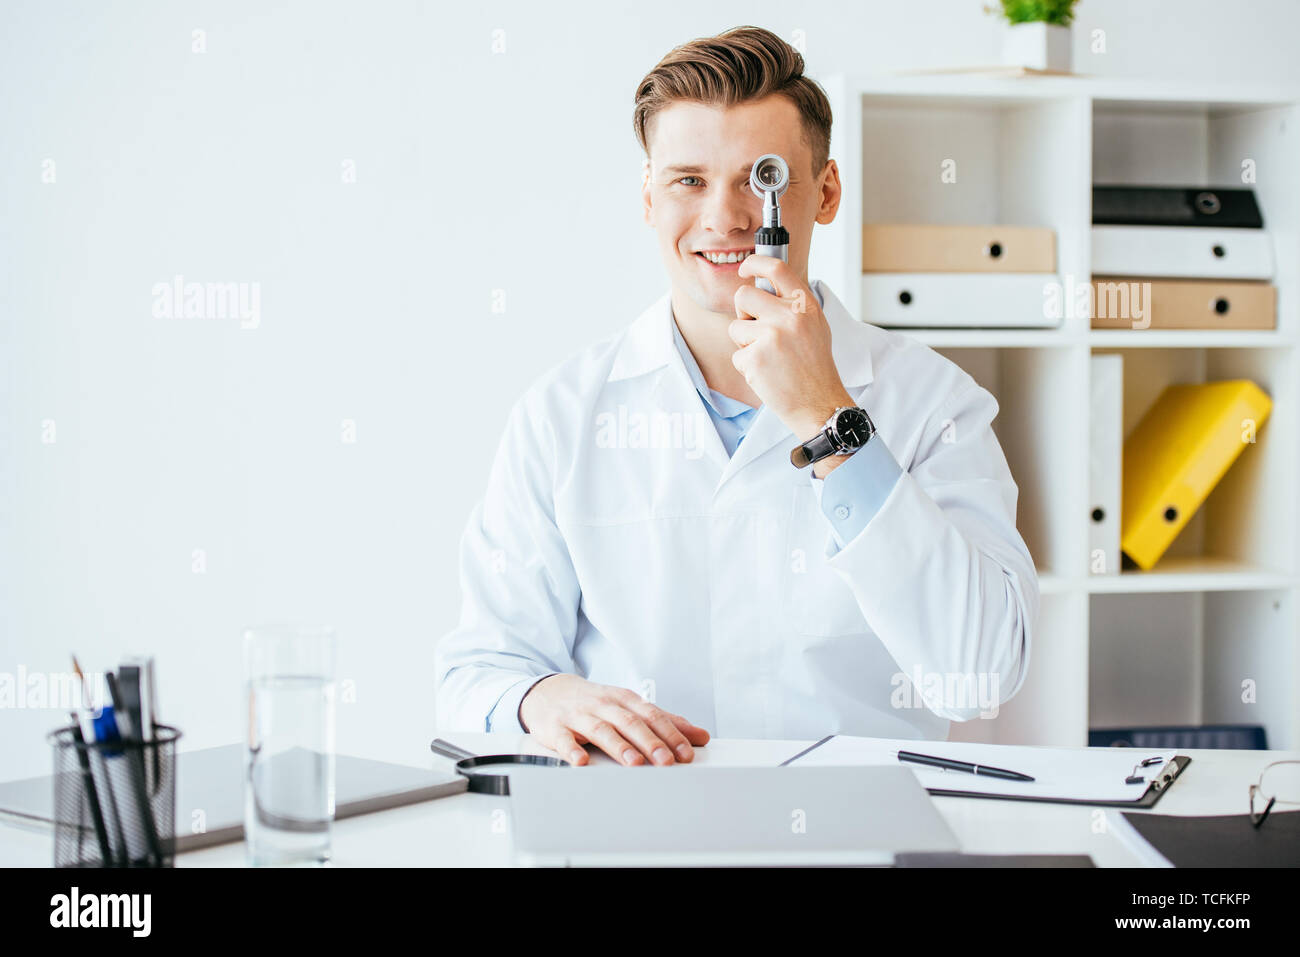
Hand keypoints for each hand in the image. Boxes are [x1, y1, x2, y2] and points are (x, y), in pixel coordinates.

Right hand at [518, 674, 710, 766]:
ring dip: (619, 747)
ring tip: (634, 764)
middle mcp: (603, 704)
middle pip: (630, 722)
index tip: (686, 753)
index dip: (670, 734)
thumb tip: (700, 736)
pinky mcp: (555, 728)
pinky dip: (572, 750)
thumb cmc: (595, 702)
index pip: (652, 715)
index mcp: (624, 699)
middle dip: (650, 742)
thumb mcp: (629, 706)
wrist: (548, 691)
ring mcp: (578, 715)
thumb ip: (664, 721)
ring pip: (601, 729)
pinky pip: (564, 740)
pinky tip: (581, 762)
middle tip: (667, 762)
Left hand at [730, 255, 854, 444]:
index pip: (776, 268)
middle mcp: (789, 316)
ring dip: (745, 343)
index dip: (755, 263)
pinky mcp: (755, 358)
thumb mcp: (814, 326)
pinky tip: (767, 373)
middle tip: (757, 332)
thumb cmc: (815, 367)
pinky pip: (737, 354)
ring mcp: (771, 336)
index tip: (746, 268)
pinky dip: (747, 366)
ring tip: (769, 357)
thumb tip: (762, 285)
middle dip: (743, 313)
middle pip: (744, 296)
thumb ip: (791, 305)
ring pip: (736, 327)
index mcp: (805, 305)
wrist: (819, 403)